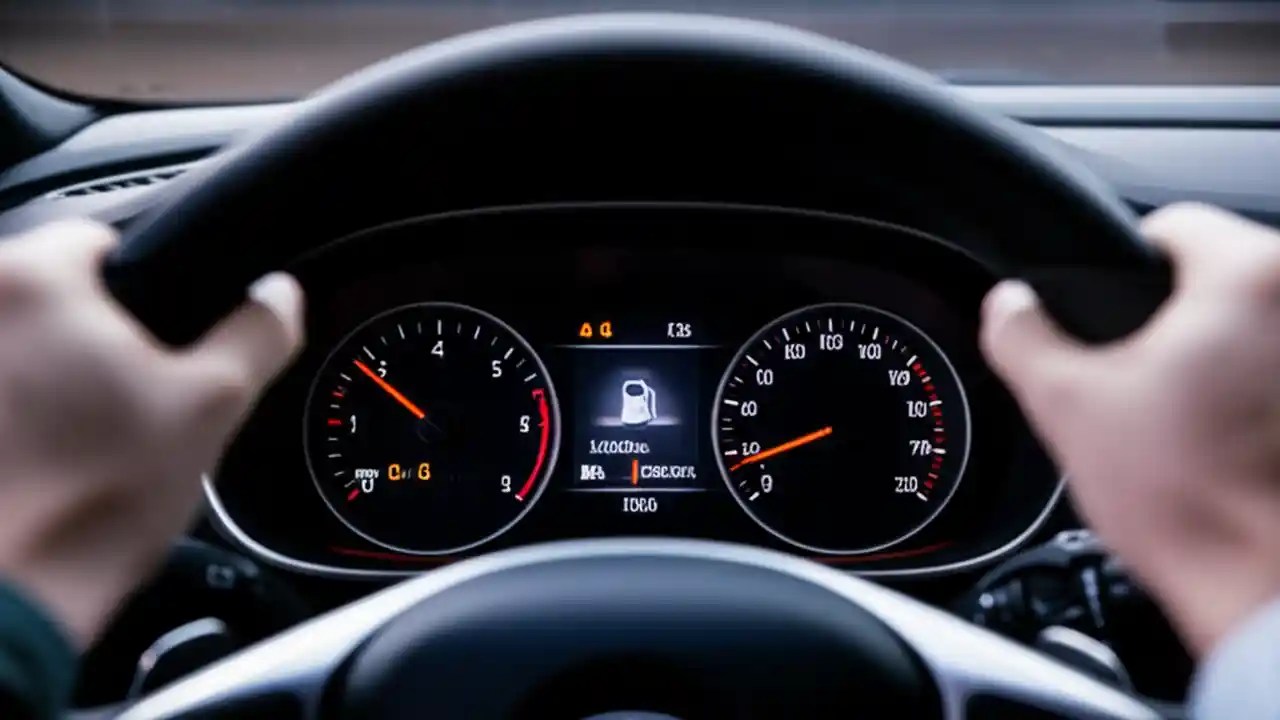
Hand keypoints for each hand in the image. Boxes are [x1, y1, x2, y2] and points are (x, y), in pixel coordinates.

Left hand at [0, 220, 302, 646]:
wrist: (5, 605)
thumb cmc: (98, 504)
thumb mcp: (211, 409)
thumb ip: (257, 335)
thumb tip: (280, 296)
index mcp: (34, 280)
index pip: (102, 239)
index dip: (145, 295)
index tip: (153, 347)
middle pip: (48, 296)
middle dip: (86, 340)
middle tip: (118, 409)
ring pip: (12, 347)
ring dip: (38, 376)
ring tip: (70, 447)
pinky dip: (9, 413)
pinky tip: (28, 465)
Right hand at [981, 203, 1279, 655]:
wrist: (1266, 587)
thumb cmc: (1186, 502)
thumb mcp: (1067, 406)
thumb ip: (1022, 336)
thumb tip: (1007, 307)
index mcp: (1247, 275)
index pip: (1169, 225)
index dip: (1118, 272)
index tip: (1109, 321)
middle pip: (1218, 279)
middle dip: (1174, 325)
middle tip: (1142, 390)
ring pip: (1253, 331)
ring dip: (1222, 359)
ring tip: (1188, 426)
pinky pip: (1273, 376)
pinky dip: (1256, 396)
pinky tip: (1229, 446)